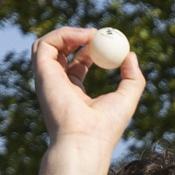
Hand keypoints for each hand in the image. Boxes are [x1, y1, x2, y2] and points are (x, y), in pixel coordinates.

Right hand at [30, 27, 144, 150]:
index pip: (76, 64)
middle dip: (78, 37)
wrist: (86, 141)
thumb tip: (131, 55)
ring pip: (49, 44)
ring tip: (92, 35)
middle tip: (98, 34)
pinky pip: (46, 43)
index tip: (106, 42)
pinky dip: (64, 35)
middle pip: (61, 51)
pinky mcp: (41, 72)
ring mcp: (47, 78)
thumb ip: (132, 77)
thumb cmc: (105, 127)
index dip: (89, 49)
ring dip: (69, 33)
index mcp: (74, 92)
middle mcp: (57, 84)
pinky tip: (85, 38)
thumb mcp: (127, 98)